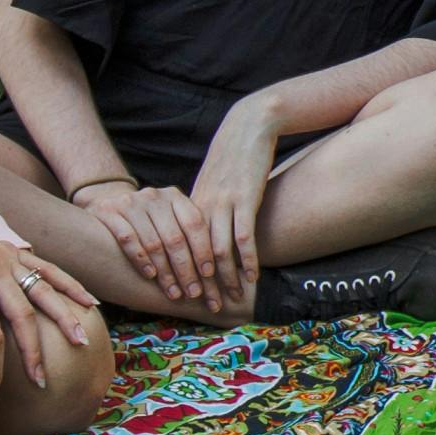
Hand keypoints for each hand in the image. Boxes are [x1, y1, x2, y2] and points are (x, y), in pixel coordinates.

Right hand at [81, 181, 216, 313]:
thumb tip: (222, 271)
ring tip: (174, 293)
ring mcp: (131, 203)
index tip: (210, 276)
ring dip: (166, 272)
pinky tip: (150, 276)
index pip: (195, 225)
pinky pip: (128, 239)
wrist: (108, 204)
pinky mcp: (109, 212)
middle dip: (187, 269)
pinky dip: (141, 259)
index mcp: (175, 197)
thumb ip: (190, 237)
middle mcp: (155, 197)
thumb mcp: (171, 220)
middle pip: (176, 238)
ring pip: (154, 243)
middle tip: (194, 293)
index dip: (204, 251)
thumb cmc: (150, 221)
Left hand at [184, 99, 281, 320]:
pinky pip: (244, 237)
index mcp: (191, 206)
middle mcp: (203, 207)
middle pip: (198, 255)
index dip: (185, 275)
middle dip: (203, 284)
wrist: (247, 126)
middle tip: (209, 307)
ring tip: (233, 298)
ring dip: (226, 278)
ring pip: (219, 250)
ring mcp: (223, 203)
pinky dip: (248, 260)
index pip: (182, 249)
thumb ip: (206, 208)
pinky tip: (252, 276)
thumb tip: (205, 234)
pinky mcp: (245, 199)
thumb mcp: (212, 184)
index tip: (189, 297)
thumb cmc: (232, 156)